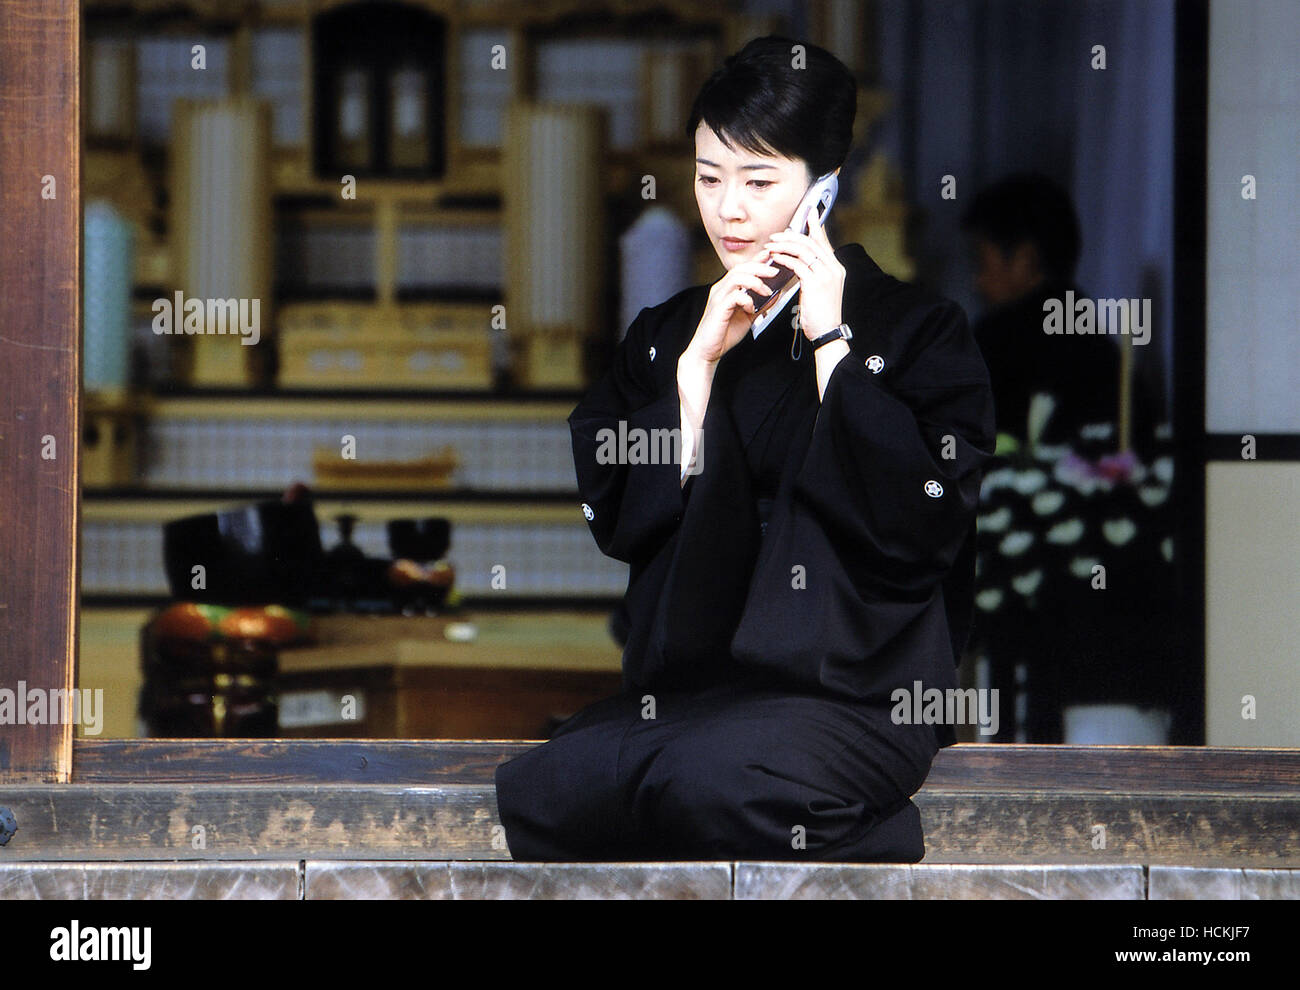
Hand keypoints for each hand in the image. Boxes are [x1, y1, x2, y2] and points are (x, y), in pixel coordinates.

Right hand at [686, 253, 780, 364]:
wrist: (707, 351)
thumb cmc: (724, 333)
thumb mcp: (748, 316)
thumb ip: (760, 304)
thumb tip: (776, 293)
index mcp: (727, 288)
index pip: (742, 268)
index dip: (757, 260)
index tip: (773, 258)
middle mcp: (721, 289)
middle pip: (740, 268)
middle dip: (760, 267)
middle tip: (776, 272)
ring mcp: (718, 298)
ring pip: (736, 278)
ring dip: (755, 281)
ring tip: (767, 291)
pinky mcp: (718, 309)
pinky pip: (734, 296)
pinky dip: (747, 300)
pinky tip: (752, 308)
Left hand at [764, 221, 844, 339]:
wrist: (826, 333)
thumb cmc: (821, 316)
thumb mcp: (820, 291)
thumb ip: (814, 274)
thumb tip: (800, 262)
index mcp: (836, 269)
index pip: (824, 241)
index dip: (815, 226)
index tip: (809, 213)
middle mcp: (833, 269)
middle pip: (812, 242)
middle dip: (792, 235)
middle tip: (777, 234)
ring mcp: (826, 275)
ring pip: (803, 250)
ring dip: (784, 245)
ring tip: (771, 245)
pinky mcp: (815, 283)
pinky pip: (797, 264)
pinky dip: (784, 258)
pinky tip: (775, 258)